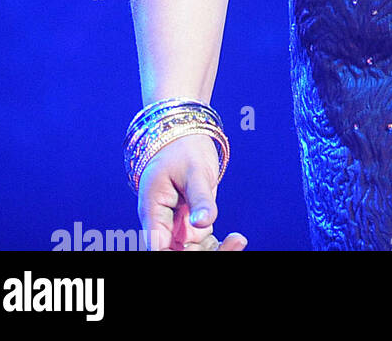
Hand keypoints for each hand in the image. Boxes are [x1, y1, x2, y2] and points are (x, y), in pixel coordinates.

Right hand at [136, 133, 247, 251]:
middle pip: (177, 253)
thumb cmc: (183, 149)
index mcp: (153, 214)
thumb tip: (204, 222)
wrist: (185, 138)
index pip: (159, 249)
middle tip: (235, 242)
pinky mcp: (191, 225)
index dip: (178, 254)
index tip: (205, 246)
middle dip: (202, 252)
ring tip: (237, 240)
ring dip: (214, 250)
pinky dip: (218, 245)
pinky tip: (235, 239)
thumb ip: (199, 198)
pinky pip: (202, 245)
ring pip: (192, 251)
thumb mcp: (194, 171)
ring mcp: (177, 227)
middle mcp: (163, 226)